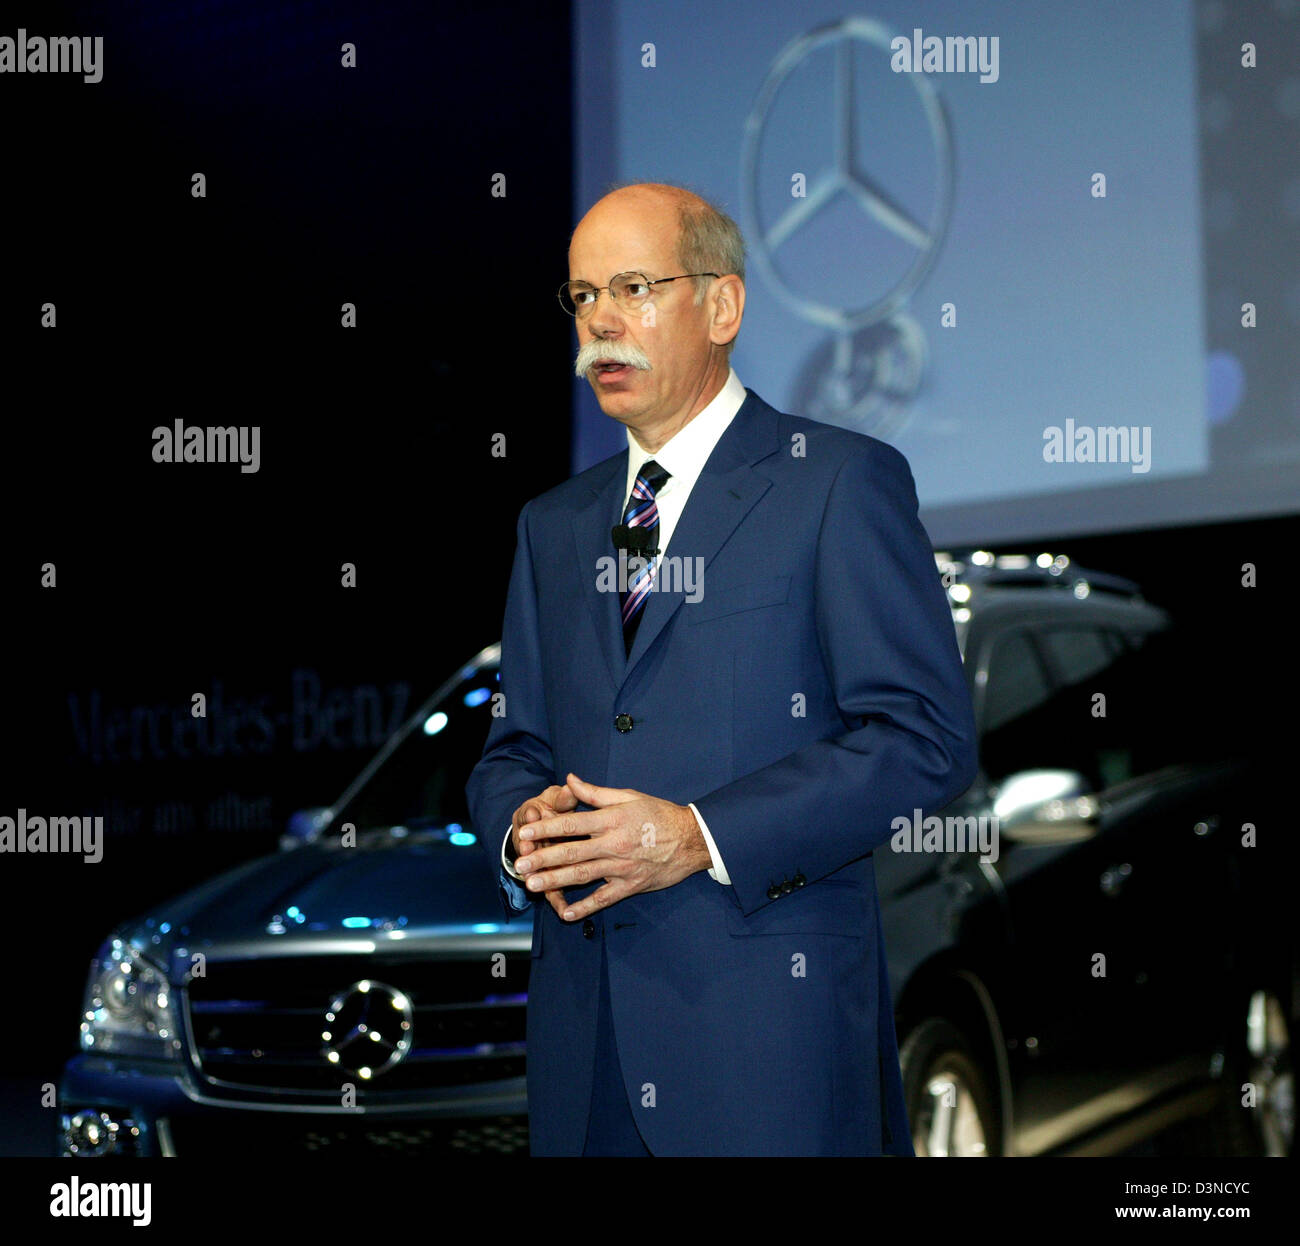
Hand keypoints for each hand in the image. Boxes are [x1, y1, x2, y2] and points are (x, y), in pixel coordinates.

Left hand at [514, 772, 710, 920]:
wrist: (692, 839)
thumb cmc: (659, 814)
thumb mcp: (628, 796)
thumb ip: (595, 793)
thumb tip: (569, 780)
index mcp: (612, 820)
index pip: (572, 824)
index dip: (546, 828)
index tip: (526, 833)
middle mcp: (614, 844)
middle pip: (572, 852)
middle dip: (543, 859)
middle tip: (520, 866)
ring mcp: (622, 867)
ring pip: (583, 876)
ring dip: (556, 881)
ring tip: (533, 886)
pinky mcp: (631, 886)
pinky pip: (604, 899)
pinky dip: (585, 907)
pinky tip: (567, 913)